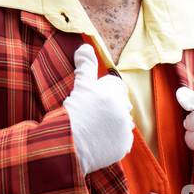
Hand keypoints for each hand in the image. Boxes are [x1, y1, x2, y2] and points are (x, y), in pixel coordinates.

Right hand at [63, 44, 134, 174]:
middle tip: (91, 114)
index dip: (103, 90)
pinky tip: (99, 139)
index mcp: (116, 94)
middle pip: (120, 104)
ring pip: (121, 121)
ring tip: (95, 127)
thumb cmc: (73, 112)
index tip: (92, 98)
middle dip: (109, 106)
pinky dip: (113, 140)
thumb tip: (85, 47)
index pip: (116, 86)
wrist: (68, 143)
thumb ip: (86, 65)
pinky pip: (122, 139)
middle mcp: (124, 111)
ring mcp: (125, 130)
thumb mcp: (80, 85)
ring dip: (112, 123)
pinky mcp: (123, 146)